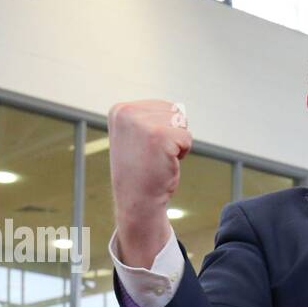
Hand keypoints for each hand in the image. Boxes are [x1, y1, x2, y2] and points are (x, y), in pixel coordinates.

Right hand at [108, 99, 191, 267]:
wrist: (137, 200)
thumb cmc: (143, 170)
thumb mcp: (139, 136)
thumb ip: (153, 118)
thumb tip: (180, 108)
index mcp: (120, 110)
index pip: (163, 106)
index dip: (164, 129)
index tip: (146, 148)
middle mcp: (127, 112)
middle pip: (174, 111)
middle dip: (173, 134)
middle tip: (155, 155)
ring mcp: (141, 123)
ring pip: (182, 123)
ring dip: (178, 143)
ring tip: (159, 158)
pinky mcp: (158, 135)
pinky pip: (187, 137)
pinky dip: (183, 153)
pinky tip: (165, 163)